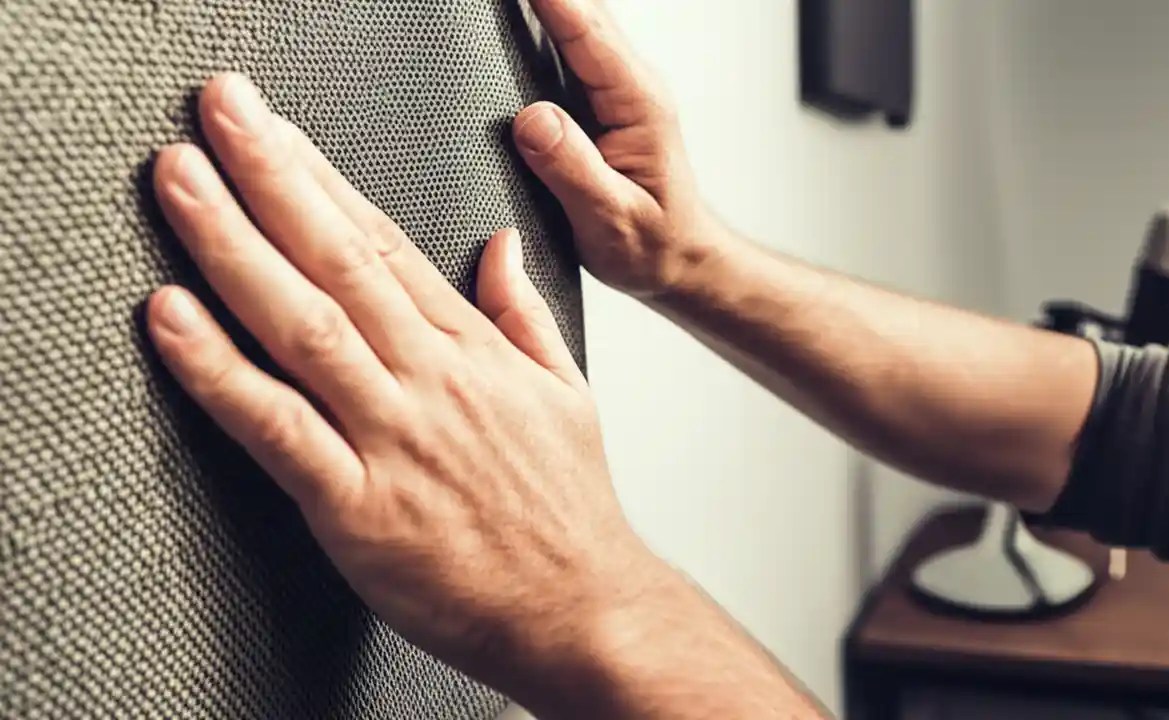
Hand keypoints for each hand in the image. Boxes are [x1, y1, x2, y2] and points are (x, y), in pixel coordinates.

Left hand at [146, 73, 663, 681]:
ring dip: (234, 249)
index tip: (275, 130)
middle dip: (272, 176)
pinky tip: (174, 320)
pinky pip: (278, 428)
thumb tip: (501, 246)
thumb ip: (523, 313)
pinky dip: (221, 372)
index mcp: (471, 352)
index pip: (385, 243)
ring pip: (303, 326)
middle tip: (221, 113)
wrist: (582, 609)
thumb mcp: (566, 392)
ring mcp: (394, 439)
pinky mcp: (358, 506)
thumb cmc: (567, 511)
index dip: (322, 178)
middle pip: (339, 261)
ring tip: (183, 185)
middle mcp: (429, 381)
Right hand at [516, 0, 723, 298]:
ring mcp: (614, 91)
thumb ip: (572, 168)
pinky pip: (568, 48)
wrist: (677, 262)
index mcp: (638, 104)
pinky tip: (519, 17)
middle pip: (582, 12)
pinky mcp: (597, 102)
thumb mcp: (610, 218)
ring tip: (503, 4)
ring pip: (575, 24)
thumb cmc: (652, 246)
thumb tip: (531, 119)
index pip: (588, 32)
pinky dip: (544, 25)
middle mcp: (630, 87)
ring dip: (544, 5)